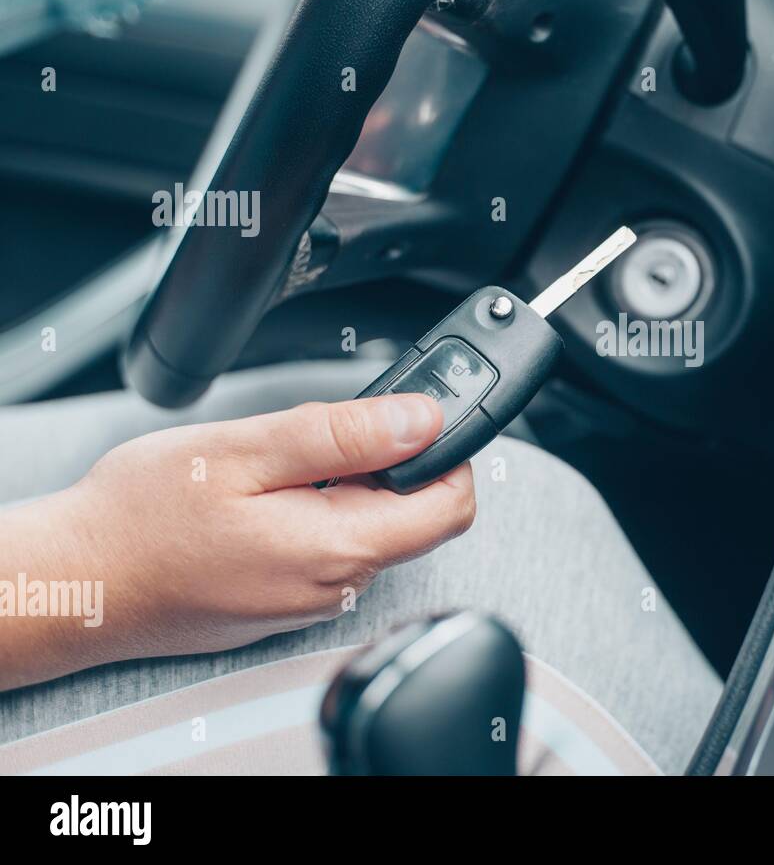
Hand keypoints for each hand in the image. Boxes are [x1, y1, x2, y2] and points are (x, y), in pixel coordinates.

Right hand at [0, 394, 473, 690]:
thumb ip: (345, 435)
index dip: (448, 452)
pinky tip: (262, 499)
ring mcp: (309, 602)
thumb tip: (422, 420)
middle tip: (323, 434)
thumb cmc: (139, 518)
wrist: (73, 583)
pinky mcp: (284, 603)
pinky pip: (328, 551)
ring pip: (368, 530)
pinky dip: (315, 515)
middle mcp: (336, 588)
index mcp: (340, 549)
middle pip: (414, 516)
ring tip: (277, 466)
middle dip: (388, 465)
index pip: (451, 505)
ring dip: (346, 488)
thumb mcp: (245, 450)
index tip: (417, 417)